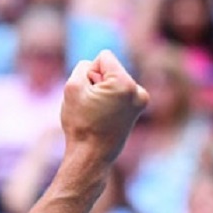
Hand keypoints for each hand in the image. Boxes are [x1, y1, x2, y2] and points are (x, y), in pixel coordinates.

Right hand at [60, 50, 148, 164]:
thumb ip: (83, 66)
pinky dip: (109, 99)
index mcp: (125, 84)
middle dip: (97, 81)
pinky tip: (103, 116)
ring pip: (113, 80)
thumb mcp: (72, 87)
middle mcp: (138, 91)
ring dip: (101, 91)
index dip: (90, 72)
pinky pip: (118, 92)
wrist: (91, 155)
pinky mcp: (138, 109)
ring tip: (97, 112)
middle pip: (110, 68)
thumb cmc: (80, 123)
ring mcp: (141, 101)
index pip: (103, 57)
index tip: (89, 93)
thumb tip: (96, 67)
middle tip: (92, 106)